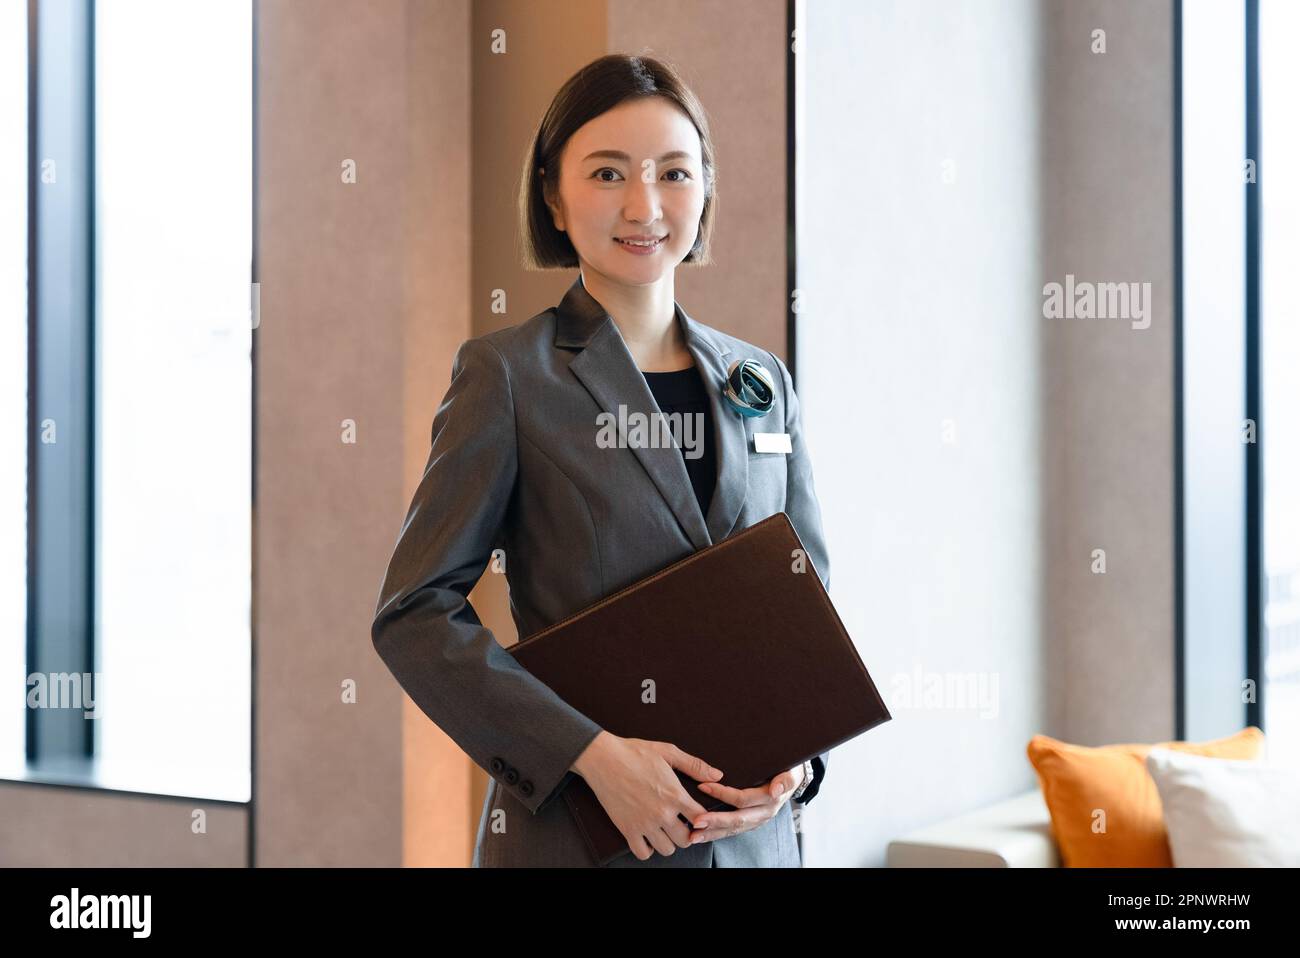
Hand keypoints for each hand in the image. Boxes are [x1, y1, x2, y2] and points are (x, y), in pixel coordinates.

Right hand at [574, 732, 724, 860]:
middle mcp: (662, 813)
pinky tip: (648, 837)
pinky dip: (647, 849)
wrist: (603, 758)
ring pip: (667, 849)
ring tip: (664, 830)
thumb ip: (694, 765)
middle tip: (680, 824)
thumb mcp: (668, 752)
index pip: (701, 819)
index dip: (702, 819)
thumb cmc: (634, 752)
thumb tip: (717, 775)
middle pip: (686, 840)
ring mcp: (644, 823)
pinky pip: (643, 853)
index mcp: (675, 794)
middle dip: (687, 833)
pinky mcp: (627, 829)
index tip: (695, 815)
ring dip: (668, 842)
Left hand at [688, 764, 805, 843]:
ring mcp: (758, 820)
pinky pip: (733, 831)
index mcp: (771, 799)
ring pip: (733, 829)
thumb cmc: (788, 769)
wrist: (794, 777)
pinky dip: (717, 834)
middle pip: (737, 819)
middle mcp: (764, 813)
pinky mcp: (752, 823)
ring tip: (694, 835)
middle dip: (715, 821)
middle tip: (696, 821)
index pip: (743, 799)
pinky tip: (702, 835)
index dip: (723, 794)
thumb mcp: (791, 771)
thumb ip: (785, 780)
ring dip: (713, 832)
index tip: (704, 786)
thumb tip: (776, 790)